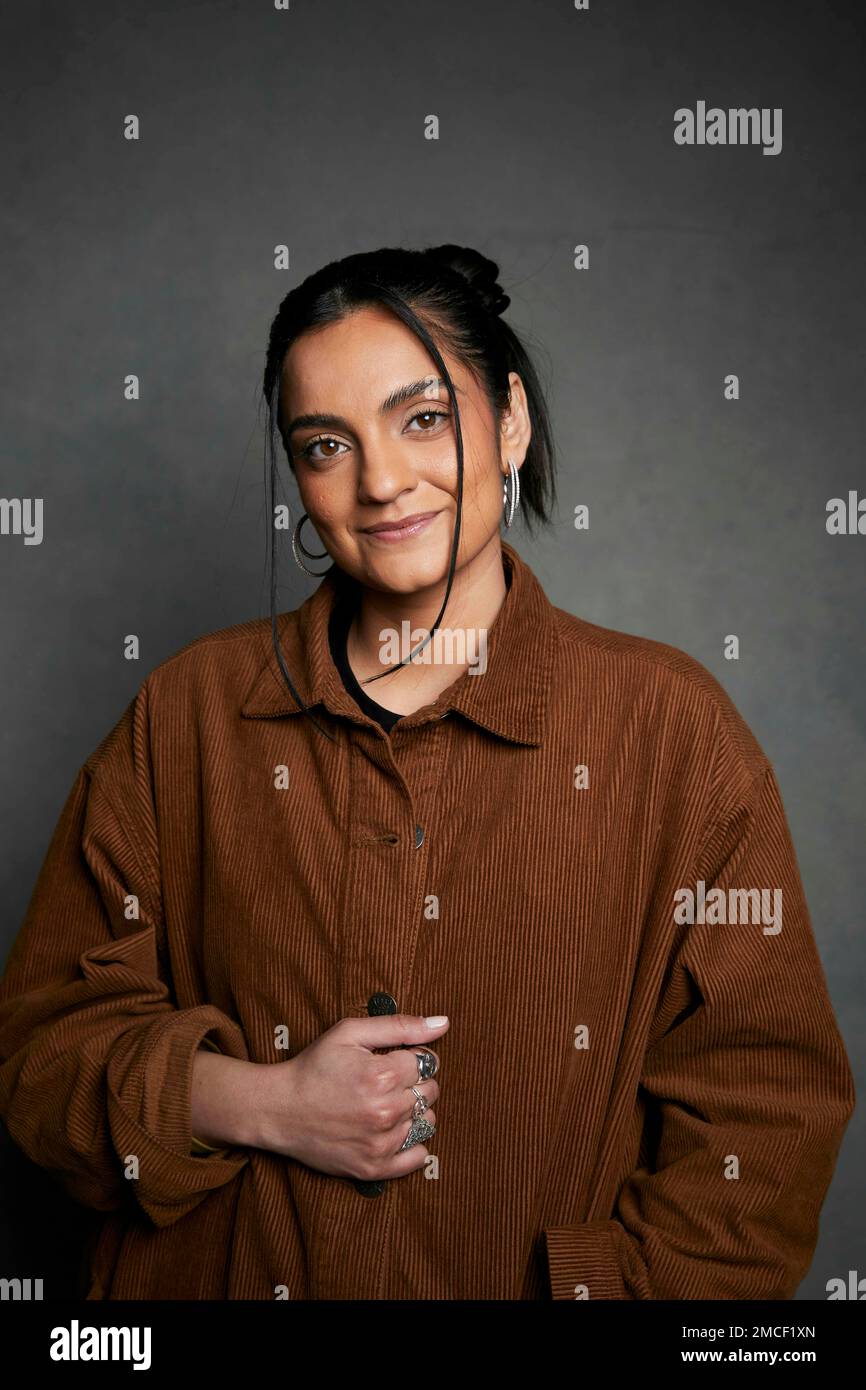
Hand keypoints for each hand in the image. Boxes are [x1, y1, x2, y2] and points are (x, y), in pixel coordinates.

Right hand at [255, 1013, 449, 1179]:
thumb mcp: (350, 1032)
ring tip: (384, 1105)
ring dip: (414, 1111)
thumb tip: (443, 1024)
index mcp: (382, 1075)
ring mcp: (381, 1143)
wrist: (279, 1110)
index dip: (412, 1058)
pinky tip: (392, 1130)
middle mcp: (386, 1111)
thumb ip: (399, 1026)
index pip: (428, 1063)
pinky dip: (413, 1143)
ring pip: (427, 1121)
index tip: (392, 1060)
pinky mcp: (374, 1168)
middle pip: (430, 1091)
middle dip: (414, 1082)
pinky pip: (418, 1157)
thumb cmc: (314, 1066)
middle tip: (386, 1081)